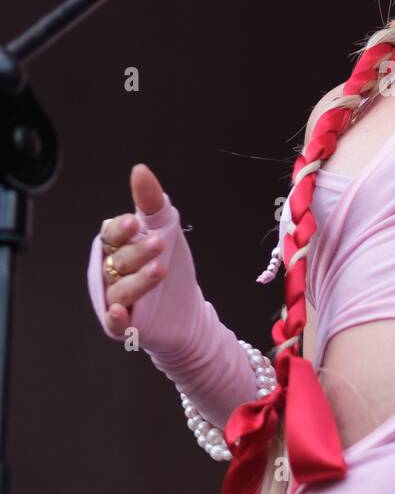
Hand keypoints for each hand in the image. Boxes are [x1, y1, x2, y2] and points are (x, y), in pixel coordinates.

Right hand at [93, 163, 169, 337]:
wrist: (186, 310)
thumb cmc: (170, 263)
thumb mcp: (165, 228)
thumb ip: (151, 201)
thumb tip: (139, 169)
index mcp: (115, 246)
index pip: (110, 234)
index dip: (120, 229)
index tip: (135, 223)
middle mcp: (109, 271)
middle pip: (118, 259)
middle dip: (138, 252)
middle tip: (160, 243)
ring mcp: (114, 298)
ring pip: (119, 289)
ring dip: (137, 281)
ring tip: (159, 270)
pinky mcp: (123, 325)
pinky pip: (113, 323)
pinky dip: (115, 319)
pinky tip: (120, 313)